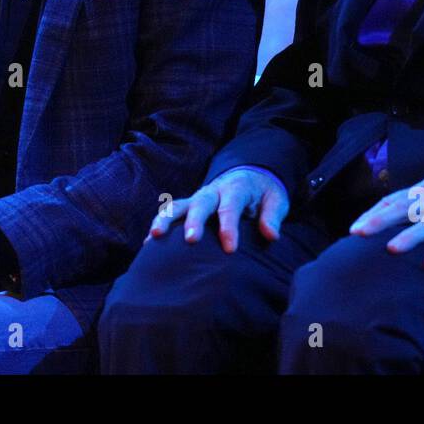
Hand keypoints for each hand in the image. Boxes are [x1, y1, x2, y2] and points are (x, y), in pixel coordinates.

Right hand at [147, 167, 288, 252]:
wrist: (249, 174)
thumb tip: (271, 235)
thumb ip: (273, 216)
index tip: (230, 249)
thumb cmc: (263, 192)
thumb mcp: (276, 199)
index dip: (229, 228)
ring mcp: (198, 197)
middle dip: (194, 221)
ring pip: (178, 205)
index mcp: (236, 188)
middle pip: (200, 203)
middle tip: (191, 240)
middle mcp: (213, 191)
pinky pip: (171, 212)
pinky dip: (160, 225)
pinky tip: (148, 245)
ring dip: (166, 219)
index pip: (231, 207)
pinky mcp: (189, 205)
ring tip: (154, 236)